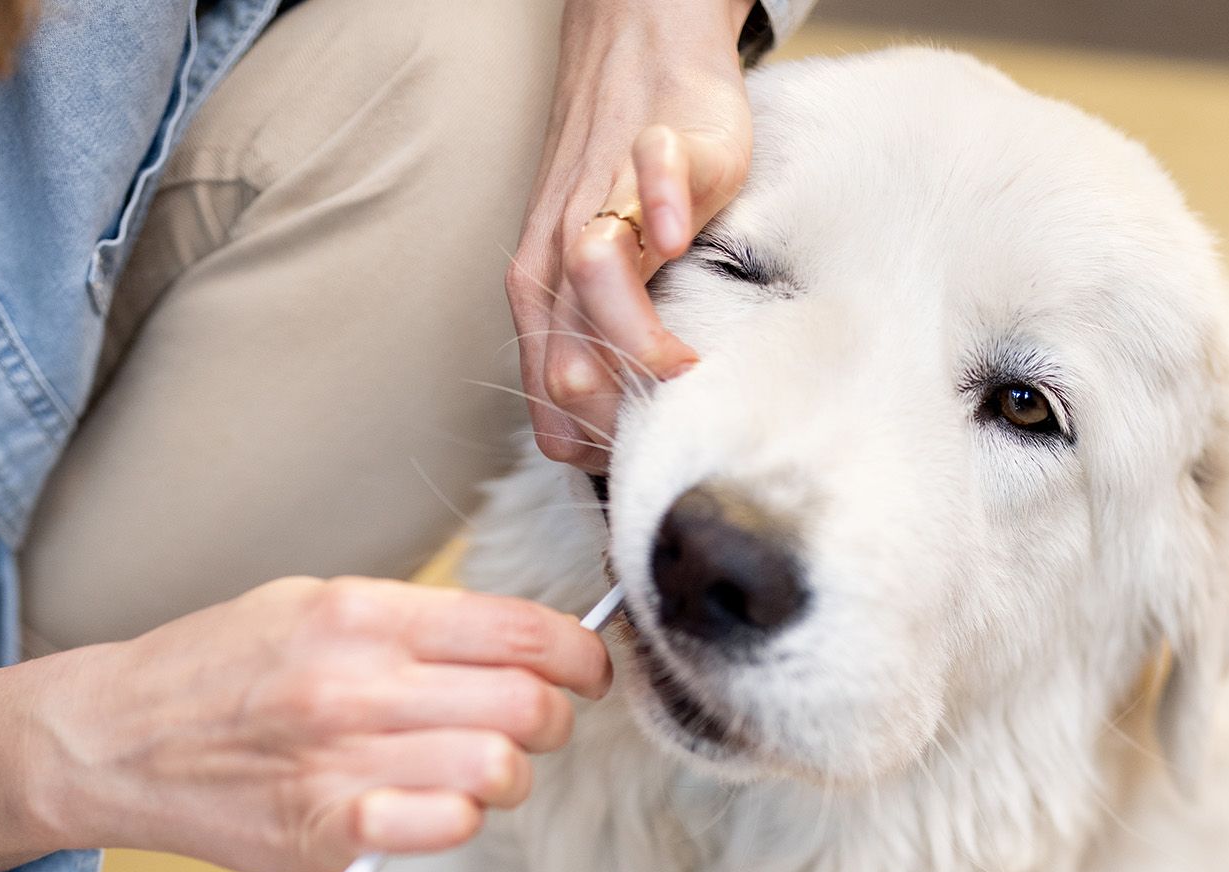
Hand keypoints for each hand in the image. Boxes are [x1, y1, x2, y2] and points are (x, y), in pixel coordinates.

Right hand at [0, 577, 610, 871]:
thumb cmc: (217, 666)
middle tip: (539, 721)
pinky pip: (442, 825)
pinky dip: (459, 817)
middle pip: (527, 702)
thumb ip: (414, 620)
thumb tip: (513, 637)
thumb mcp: (313, 603)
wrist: (111, 734)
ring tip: (484, 764)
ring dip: (511, 771)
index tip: (588, 667)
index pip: (518, 629)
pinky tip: (439, 804)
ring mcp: (341, 757)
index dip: (578, 653)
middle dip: (556, 717)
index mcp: (364, 613)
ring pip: (498, 766)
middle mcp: (357, 680)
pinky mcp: (322, 826)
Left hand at [507, 0, 757, 470]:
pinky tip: (677, 235)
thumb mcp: (603, 279)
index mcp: (541, 298)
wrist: (641, 59)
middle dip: (620, 408)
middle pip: (568, 353)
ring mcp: (605, 197)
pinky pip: (651, 173)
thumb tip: (618, 442)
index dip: (598, 444)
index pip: (552, 403)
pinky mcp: (659, 142)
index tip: (651, 455)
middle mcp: (558, 254)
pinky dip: (658, 203)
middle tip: (676, 426)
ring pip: (593, 273)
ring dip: (636, 332)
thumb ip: (602, 349)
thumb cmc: (627, 185)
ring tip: (688, 368)